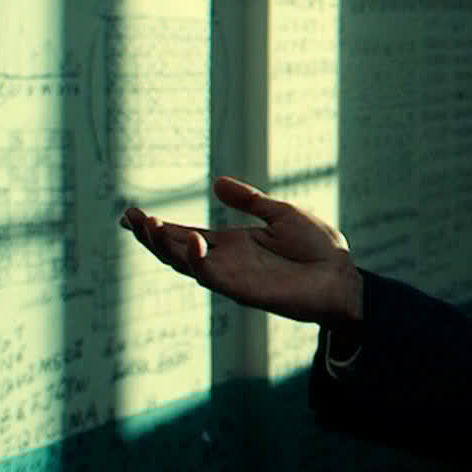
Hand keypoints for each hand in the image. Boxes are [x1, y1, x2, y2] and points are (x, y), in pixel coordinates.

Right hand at [119, 176, 362, 325]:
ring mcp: (231, 276)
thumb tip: (217, 182)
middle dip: (151, 236)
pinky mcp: (241, 289)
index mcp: (232, 243)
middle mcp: (225, 261)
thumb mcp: (281, 214)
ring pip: (185, 264)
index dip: (159, 226)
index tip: (132, 213)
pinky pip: (211, 276)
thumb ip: (249, 201)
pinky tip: (192, 240)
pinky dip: (197, 259)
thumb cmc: (318, 248)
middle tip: (130, 217)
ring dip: (164, 246)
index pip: (185, 234)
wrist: (341, 276)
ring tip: (148, 225)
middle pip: (175, 251)